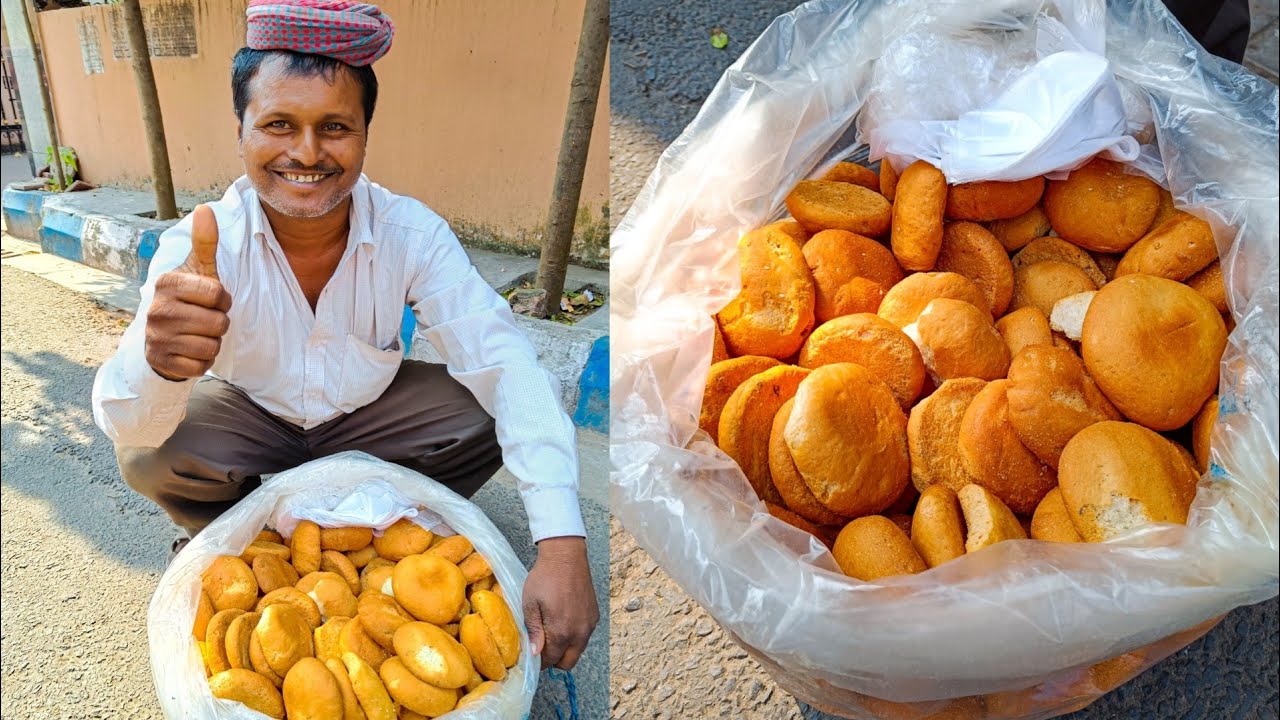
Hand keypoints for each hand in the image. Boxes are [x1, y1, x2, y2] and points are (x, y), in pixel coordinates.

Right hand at [145, 204, 231, 381]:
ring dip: (212, 342)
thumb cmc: (188, 298)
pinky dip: (202, 361)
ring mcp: (156, 337)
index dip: (222, 299)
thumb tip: (205, 208)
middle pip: (218, 323)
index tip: (210, 299)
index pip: (218, 294)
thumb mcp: (198, 270)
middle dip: (219, 323)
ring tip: (197, 334)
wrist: (163, 336)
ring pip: (211, 346)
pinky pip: (200, 367)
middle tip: (204, 319)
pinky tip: (190, 350)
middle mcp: (156, 309)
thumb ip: (205, 242)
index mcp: (167, 283)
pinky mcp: (160, 362)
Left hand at [522, 536, 597, 670]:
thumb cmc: (544, 577)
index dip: (540, 661)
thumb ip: (534, 631)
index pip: (551, 660)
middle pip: (568, 662)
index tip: (533, 654)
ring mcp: (589, 624)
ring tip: (551, 632)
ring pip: (578, 650)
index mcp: (561, 631)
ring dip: (565, 648)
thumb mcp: (530, 604)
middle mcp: (579, 632)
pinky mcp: (594, 615)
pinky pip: (585, 636)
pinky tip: (563, 621)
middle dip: (554, 660)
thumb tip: (535, 653)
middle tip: (542, 647)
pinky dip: (574, 637)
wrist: (566, 556)